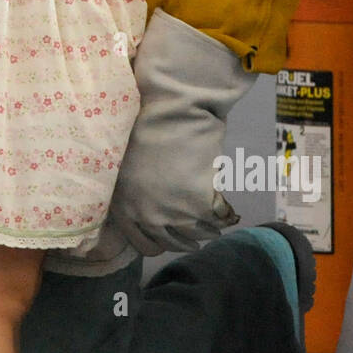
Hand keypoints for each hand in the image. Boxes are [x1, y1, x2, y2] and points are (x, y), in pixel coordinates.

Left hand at [109, 9, 253, 255]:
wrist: (171, 109)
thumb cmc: (146, 126)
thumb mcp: (129, 165)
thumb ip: (136, 191)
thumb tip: (150, 205)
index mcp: (124, 206)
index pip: (144, 243)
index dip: (160, 243)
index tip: (171, 239)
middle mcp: (146, 216)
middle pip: (171, 243)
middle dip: (186, 240)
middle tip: (196, 236)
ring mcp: (174, 213)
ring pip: (197, 234)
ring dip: (207, 231)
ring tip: (213, 227)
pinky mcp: (199, 206)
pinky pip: (218, 219)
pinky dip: (226, 217)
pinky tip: (229, 214)